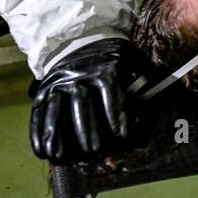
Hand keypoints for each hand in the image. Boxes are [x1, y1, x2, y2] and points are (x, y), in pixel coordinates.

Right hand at [29, 38, 139, 162]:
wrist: (80, 39)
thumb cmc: (112, 57)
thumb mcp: (131, 59)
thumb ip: (144, 78)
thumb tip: (159, 94)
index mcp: (105, 69)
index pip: (111, 94)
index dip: (116, 116)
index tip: (122, 137)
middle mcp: (79, 76)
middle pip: (82, 105)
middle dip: (86, 131)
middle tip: (92, 152)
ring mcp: (59, 83)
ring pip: (56, 110)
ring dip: (56, 136)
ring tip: (59, 157)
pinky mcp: (44, 89)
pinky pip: (39, 112)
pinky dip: (38, 133)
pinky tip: (41, 152)